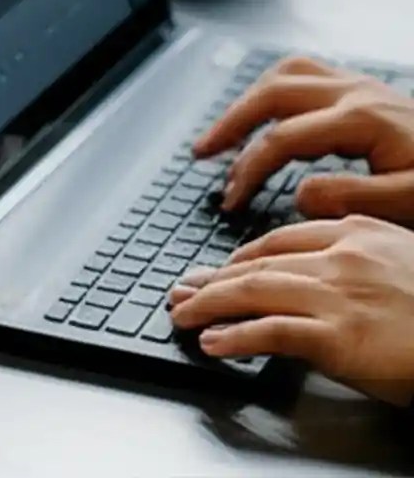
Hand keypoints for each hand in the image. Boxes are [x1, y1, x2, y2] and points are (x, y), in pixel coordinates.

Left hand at [170, 215, 413, 405]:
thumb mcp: (402, 266)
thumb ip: (357, 261)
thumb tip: (312, 275)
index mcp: (359, 232)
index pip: (280, 240)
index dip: (239, 259)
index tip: (217, 271)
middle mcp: (343, 257)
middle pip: (257, 263)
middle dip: (211, 280)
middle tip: (182, 291)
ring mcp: (338, 295)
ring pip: (253, 291)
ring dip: (208, 304)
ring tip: (183, 316)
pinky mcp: (337, 336)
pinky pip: (269, 332)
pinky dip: (234, 336)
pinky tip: (213, 342)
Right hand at [194, 55, 413, 220]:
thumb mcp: (408, 205)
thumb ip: (349, 199)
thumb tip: (296, 192)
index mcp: (362, 119)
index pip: (281, 139)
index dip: (247, 171)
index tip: (231, 201)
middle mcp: (358, 93)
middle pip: (272, 92)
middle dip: (230, 123)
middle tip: (202, 153)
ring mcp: (363, 87)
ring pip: (287, 74)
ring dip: (249, 101)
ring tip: (225, 132)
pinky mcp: (368, 91)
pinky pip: (307, 74)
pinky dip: (276, 92)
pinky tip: (267, 116)